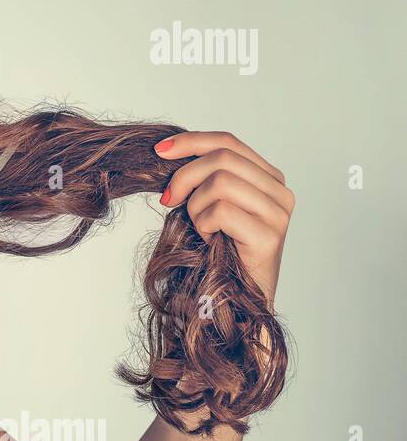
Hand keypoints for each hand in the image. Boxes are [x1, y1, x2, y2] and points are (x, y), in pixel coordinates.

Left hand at [155, 131, 294, 308]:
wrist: (238, 299)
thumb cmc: (219, 252)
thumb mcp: (209, 205)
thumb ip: (203, 178)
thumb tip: (166, 152)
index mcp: (268, 178)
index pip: (228, 142)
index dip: (191, 141)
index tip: (159, 150)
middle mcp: (280, 191)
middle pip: (222, 158)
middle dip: (184, 176)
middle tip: (169, 200)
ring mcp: (278, 213)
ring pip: (221, 182)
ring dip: (196, 206)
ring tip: (201, 227)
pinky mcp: (269, 236)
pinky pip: (221, 212)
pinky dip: (204, 224)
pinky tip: (210, 240)